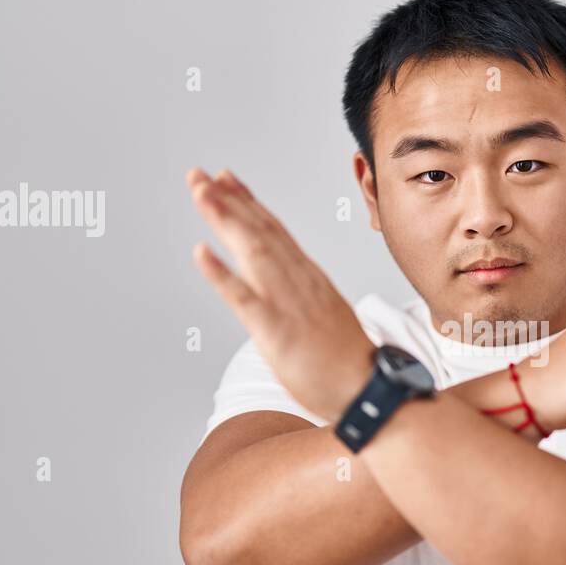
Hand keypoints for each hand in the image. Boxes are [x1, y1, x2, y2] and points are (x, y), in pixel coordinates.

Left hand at [186, 167, 376, 422]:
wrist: (367, 389)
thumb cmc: (344, 361)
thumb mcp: (322, 315)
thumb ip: (298, 295)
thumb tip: (278, 287)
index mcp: (309, 278)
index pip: (274, 231)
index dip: (247, 203)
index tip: (225, 179)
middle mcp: (299, 281)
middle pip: (260, 232)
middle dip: (227, 201)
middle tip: (199, 175)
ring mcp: (288, 303)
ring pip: (252, 252)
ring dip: (224, 220)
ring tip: (200, 194)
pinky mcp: (276, 330)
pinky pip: (244, 298)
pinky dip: (221, 273)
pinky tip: (201, 252)